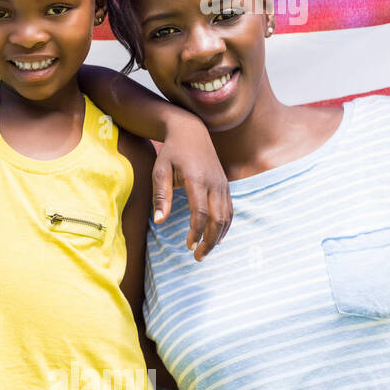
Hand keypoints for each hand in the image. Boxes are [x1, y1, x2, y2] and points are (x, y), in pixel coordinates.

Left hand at [153, 114, 231, 259]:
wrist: (191, 132)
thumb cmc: (172, 153)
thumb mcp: (160, 171)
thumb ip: (161, 196)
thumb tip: (159, 221)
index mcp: (197, 180)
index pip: (200, 212)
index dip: (196, 232)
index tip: (187, 245)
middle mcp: (215, 183)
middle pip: (218, 219)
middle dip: (210, 241)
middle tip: (197, 256)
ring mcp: (223, 185)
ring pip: (227, 217)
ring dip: (219, 237)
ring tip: (205, 252)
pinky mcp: (226, 186)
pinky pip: (230, 210)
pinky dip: (225, 227)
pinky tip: (216, 238)